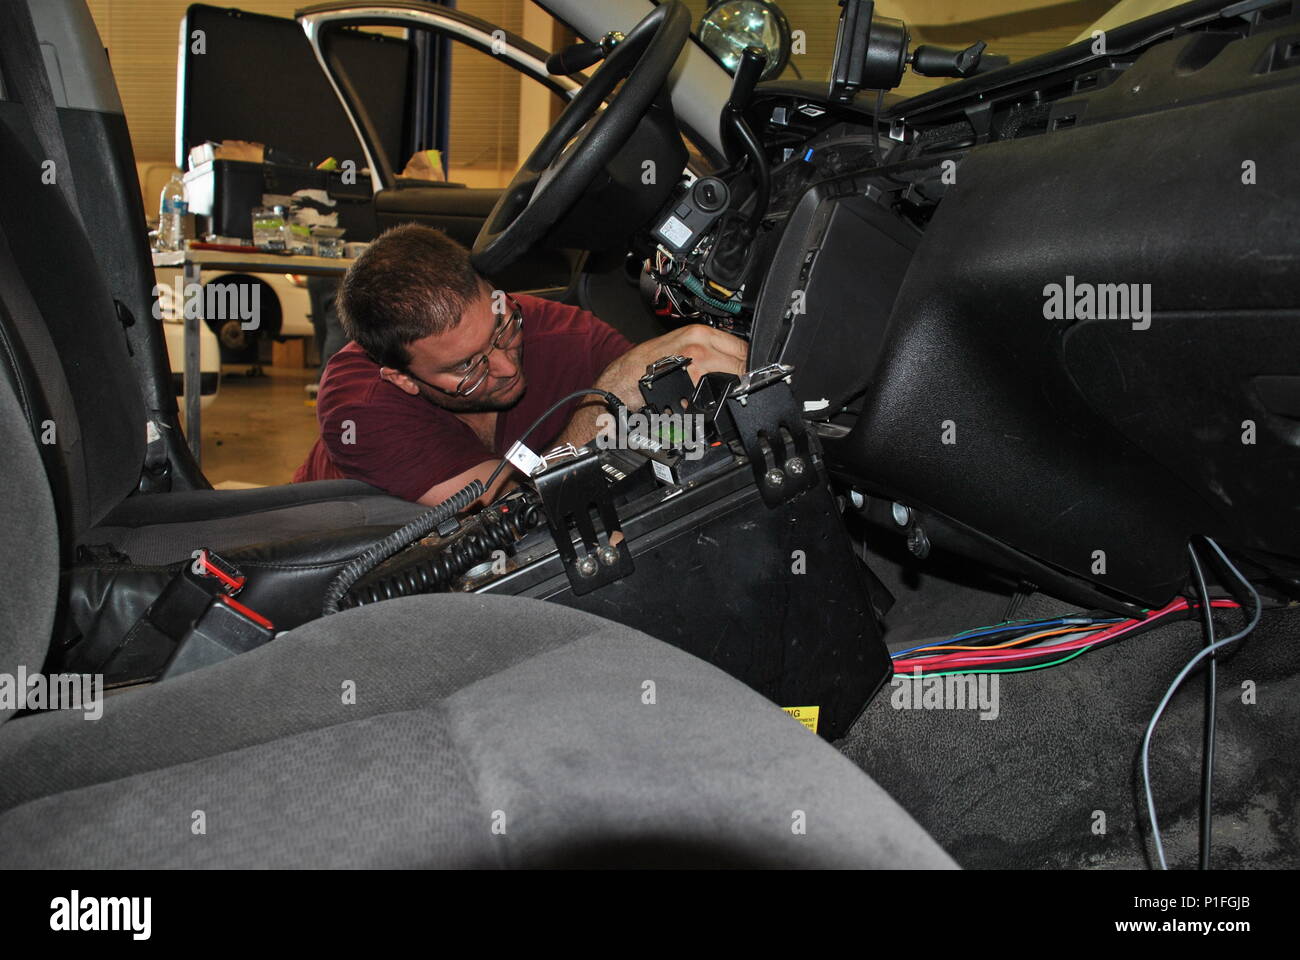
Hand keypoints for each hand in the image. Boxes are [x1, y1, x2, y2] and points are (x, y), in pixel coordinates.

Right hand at [595, 324, 746, 407]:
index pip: (743, 345)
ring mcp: (698, 361)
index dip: (751, 361)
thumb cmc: (645, 367)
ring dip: (735, 387)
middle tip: (743, 386)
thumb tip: (733, 360)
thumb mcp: (679, 347)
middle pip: (743, 360)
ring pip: (735, 375)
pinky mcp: (693, 380)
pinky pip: (718, 391)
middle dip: (746, 375)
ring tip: (728, 395)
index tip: (754, 371)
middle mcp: (701, 343)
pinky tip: (711, 401)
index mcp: (699, 333)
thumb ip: (706, 350)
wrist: (622, 382)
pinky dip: (719, 398)